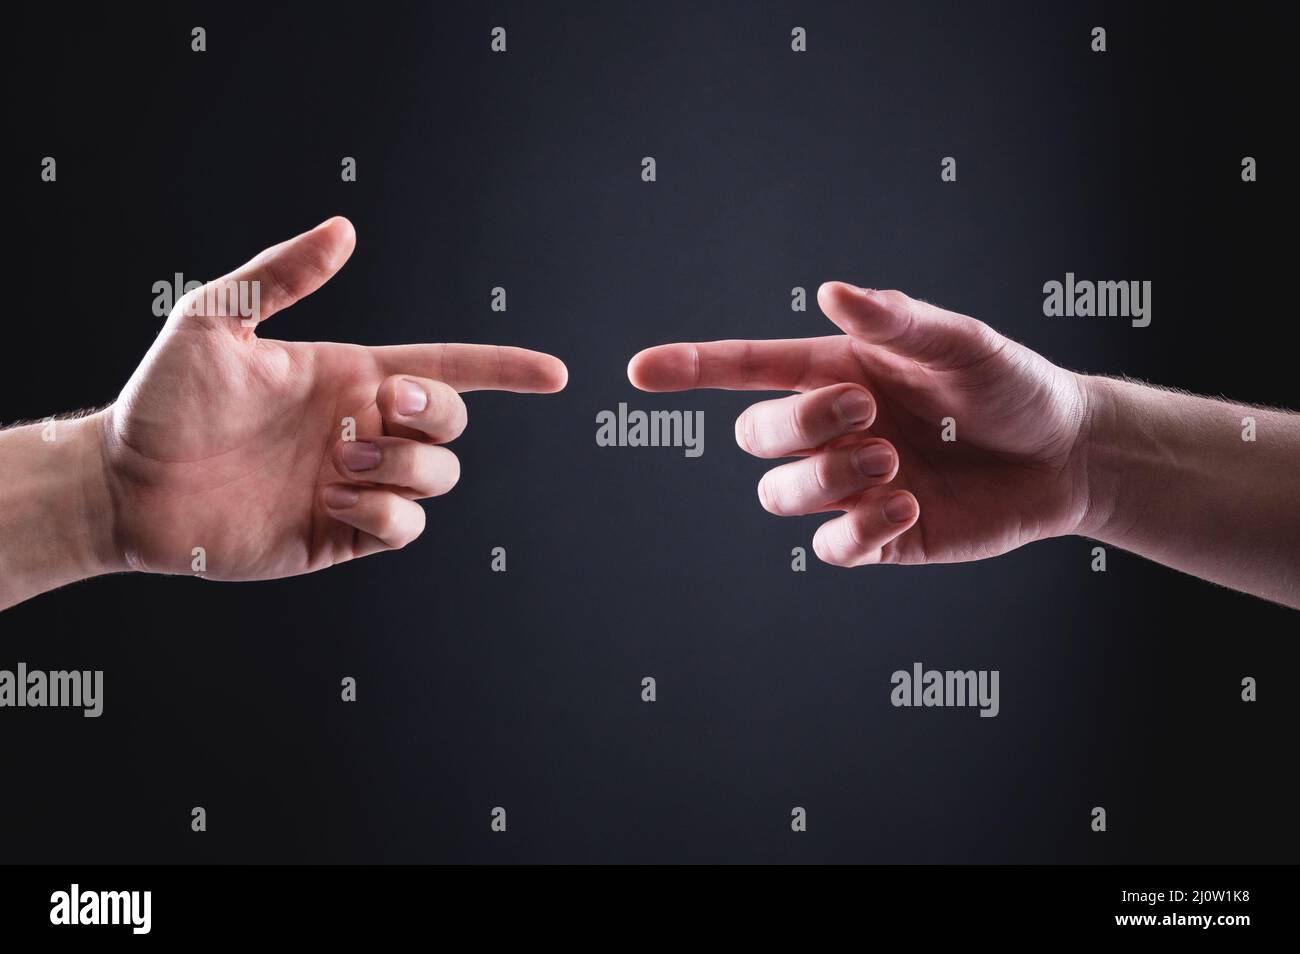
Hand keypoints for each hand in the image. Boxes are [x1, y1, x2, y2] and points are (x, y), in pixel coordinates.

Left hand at [95, 217, 566, 580]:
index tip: (554, 374)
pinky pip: (403, 528)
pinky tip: (337, 501)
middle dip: (432, 413)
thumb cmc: (164, 398)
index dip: (505, 370)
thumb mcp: (215, 320)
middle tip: (376, 410)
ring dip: (401, 465)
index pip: (448, 368)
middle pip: (451, 421)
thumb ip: (282, 275)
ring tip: (335, 463)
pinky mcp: (341, 535)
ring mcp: (356, 484)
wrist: (127, 485)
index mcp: (351, 376)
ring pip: (437, 476)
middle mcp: (363, 429)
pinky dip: (387, 514)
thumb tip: (344, 228)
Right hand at [628, 283, 1089, 566]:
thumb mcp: (961, 341)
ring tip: (894, 463)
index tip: (641, 372)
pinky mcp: (878, 538)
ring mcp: (849, 487)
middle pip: (754, 437)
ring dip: (826, 477)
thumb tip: (832, 291)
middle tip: (870, 412)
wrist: (1065, 453)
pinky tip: (908, 509)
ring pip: (779, 495)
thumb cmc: (1009, 383)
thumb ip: (897, 320)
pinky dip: (856, 531)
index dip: (691, 369)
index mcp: (837, 372)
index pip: (746, 369)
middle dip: (799, 426)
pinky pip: (829, 547)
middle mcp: (832, 431)